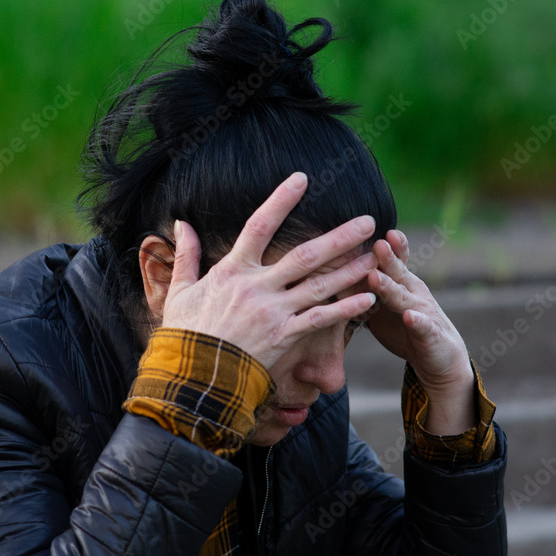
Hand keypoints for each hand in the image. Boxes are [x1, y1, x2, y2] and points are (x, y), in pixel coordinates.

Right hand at [160, 172, 378, 369]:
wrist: (192, 376)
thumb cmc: (184, 335)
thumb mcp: (180, 291)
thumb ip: (186, 256)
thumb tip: (180, 224)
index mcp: (232, 270)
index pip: (259, 226)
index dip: (281, 200)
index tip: (302, 179)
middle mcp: (257, 287)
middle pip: (305, 255)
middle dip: (339, 237)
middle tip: (367, 220)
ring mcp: (273, 312)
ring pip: (319, 285)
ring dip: (350, 269)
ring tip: (375, 255)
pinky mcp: (283, 337)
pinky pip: (320, 320)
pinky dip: (345, 309)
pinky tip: (367, 298)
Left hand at [365, 230, 476, 434]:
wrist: (440, 359)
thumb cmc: (406, 328)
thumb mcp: (384, 306)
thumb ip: (365, 289)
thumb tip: (331, 272)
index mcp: (401, 284)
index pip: (391, 261)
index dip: (382, 246)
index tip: (364, 230)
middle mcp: (414, 293)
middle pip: (398, 273)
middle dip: (387, 258)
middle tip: (375, 243)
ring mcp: (423, 312)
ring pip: (404, 298)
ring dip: (390, 287)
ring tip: (375, 277)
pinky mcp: (430, 336)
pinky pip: (423, 327)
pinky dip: (417, 322)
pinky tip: (410, 317)